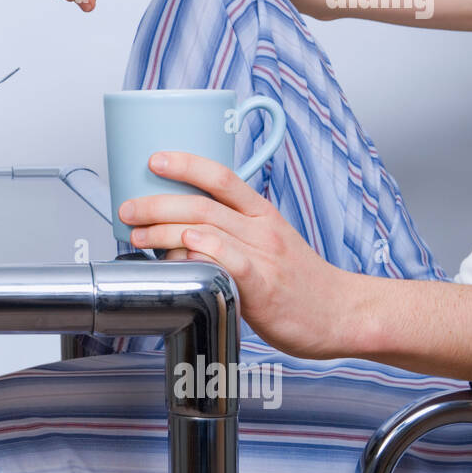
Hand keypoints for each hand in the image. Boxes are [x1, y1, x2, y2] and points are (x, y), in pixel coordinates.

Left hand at [117, 151, 357, 360]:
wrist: (343, 313)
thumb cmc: (301, 283)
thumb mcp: (269, 243)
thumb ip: (230, 233)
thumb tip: (179, 233)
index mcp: (261, 213)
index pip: (221, 176)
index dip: (185, 163)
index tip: (153, 159)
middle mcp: (261, 229)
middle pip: (201, 203)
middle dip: (156, 202)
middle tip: (128, 209)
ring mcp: (263, 256)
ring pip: (205, 229)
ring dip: (163, 229)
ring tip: (137, 235)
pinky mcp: (262, 286)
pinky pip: (227, 261)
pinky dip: (200, 252)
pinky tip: (178, 253)